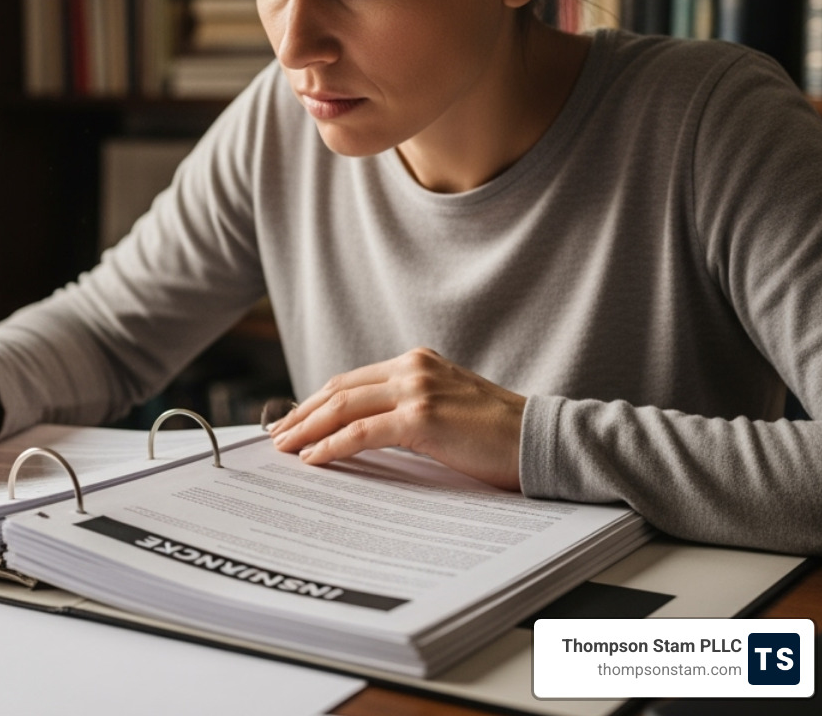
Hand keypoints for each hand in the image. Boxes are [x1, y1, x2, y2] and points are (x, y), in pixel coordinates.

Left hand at [267, 348, 525, 489]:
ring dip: (307, 428)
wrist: (544, 440)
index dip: (316, 401)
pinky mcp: (423, 418)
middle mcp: (412, 368)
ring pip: (343, 407)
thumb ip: (410, 409)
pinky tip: (314, 459)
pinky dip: (332, 445)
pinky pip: (362, 432)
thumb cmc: (499, 435)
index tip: (293, 420)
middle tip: (276, 435)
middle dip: (302, 413)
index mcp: (417, 362)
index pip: (351, 380)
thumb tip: (365, 433)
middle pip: (339, 389)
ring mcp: (417, 390)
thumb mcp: (448, 409)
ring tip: (284, 448)